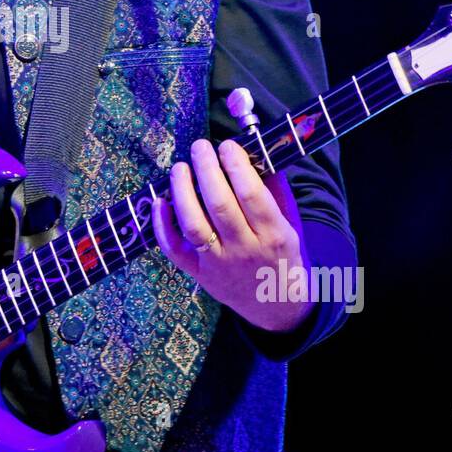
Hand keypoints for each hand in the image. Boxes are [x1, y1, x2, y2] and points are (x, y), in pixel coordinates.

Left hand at [151, 138, 312, 331]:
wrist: (277, 307)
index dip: (236, 166)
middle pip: (220, 205)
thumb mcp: (292, 224)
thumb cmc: (285, 257)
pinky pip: (175, 250)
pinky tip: (159, 202)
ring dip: (182, 192)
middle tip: (199, 146)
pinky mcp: (198, 275)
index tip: (227, 145)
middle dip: (207, 170)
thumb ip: (276, 190)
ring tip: (180, 167)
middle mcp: (245, 250)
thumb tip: (258, 151)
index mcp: (274, 234)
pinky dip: (162, 226)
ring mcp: (218, 264)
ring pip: (194, 225)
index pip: (251, 194)